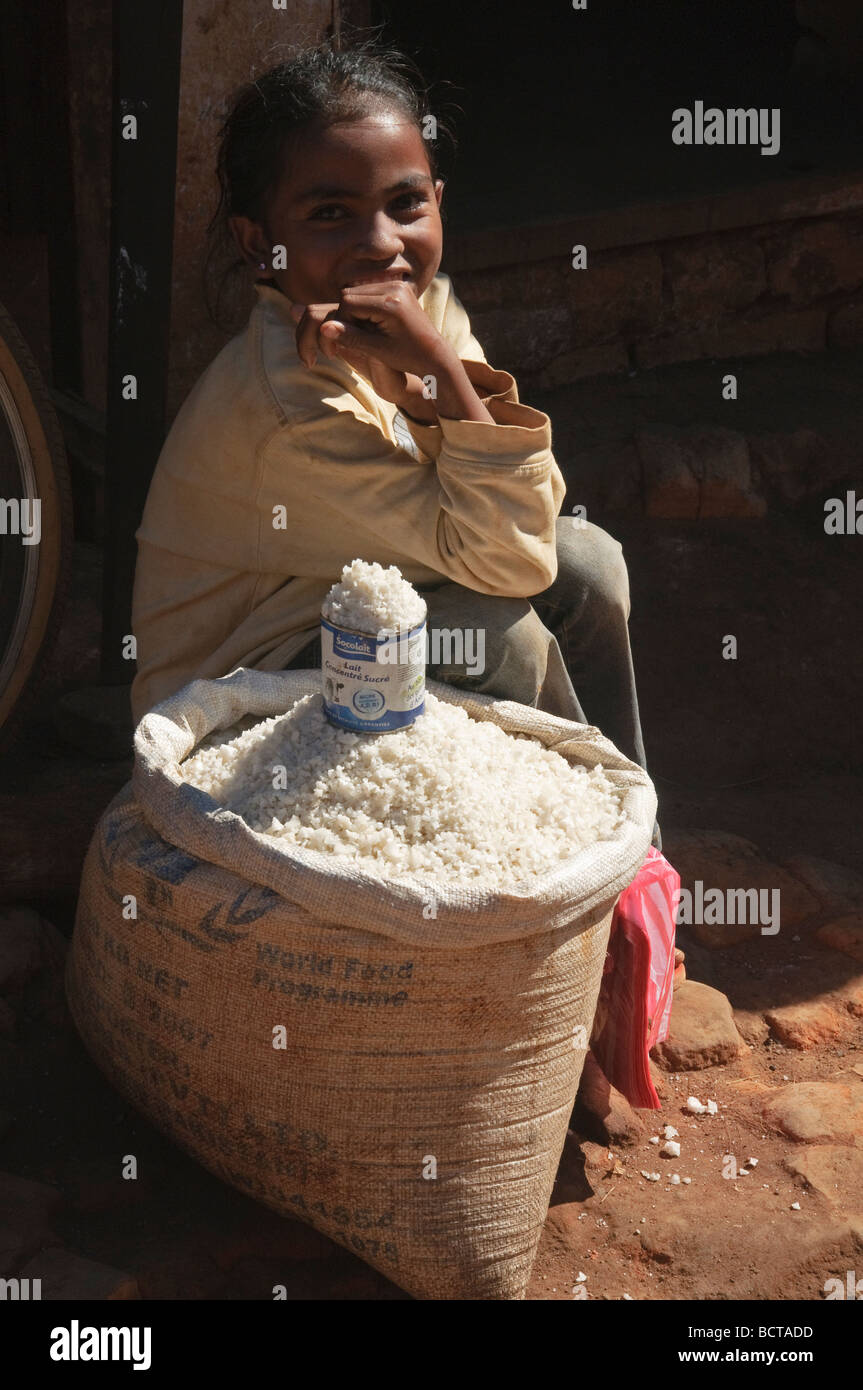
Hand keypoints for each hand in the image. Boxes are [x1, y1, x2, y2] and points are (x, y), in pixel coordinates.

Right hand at [290, 285, 491, 423]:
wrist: (435, 355)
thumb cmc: (408, 358)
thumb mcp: (377, 351)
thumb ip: (351, 337)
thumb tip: (324, 327)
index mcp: (390, 304)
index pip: (348, 303)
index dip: (341, 323)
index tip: (346, 341)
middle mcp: (395, 288)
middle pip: (350, 295)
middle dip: (346, 317)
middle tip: (354, 338)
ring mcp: (398, 286)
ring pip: (357, 293)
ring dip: (354, 312)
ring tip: (364, 333)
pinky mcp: (398, 288)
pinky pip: (369, 293)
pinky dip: (363, 308)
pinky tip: (371, 325)